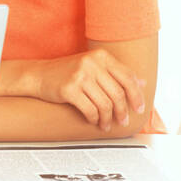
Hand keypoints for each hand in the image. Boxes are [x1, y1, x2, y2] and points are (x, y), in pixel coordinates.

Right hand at [32, 49, 146, 130]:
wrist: (38, 75)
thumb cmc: (67, 72)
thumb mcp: (92, 66)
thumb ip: (116, 73)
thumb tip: (142, 83)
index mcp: (100, 56)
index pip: (127, 78)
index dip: (137, 96)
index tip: (139, 107)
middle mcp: (91, 64)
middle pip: (117, 93)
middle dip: (123, 111)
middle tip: (123, 121)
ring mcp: (79, 76)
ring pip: (105, 104)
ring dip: (108, 118)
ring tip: (106, 124)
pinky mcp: (68, 89)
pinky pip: (90, 110)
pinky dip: (95, 119)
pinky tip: (94, 121)